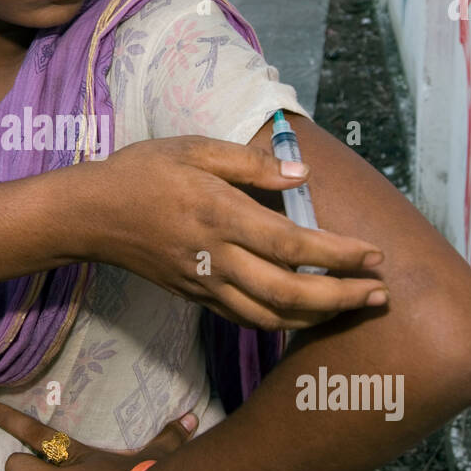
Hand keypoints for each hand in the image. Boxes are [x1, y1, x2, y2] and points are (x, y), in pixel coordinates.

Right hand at [80, 135, 387, 331]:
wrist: (90, 215)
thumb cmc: (142, 173)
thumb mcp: (193, 148)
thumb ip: (251, 164)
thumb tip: (303, 176)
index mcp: (221, 215)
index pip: (292, 245)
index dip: (339, 255)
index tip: (375, 256)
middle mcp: (216, 258)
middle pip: (290, 293)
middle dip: (342, 299)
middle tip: (380, 296)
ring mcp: (205, 284)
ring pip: (270, 316)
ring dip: (317, 318)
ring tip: (352, 308)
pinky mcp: (195, 297)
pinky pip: (246, 318)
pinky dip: (281, 322)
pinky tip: (304, 314)